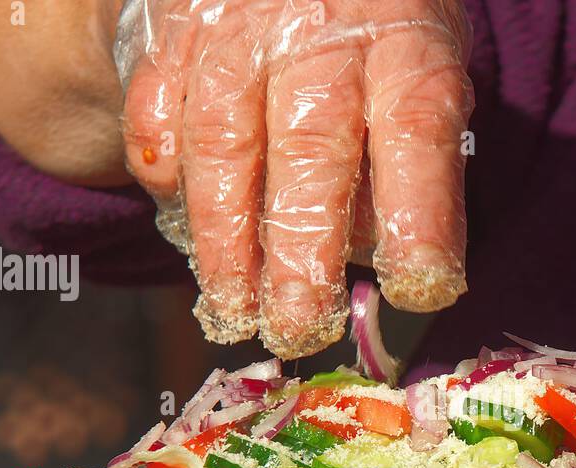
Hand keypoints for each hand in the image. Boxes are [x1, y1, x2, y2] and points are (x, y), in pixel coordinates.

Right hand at [117, 0, 474, 353]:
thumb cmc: (368, 32)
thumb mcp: (416, 63)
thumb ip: (410, 152)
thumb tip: (380, 257)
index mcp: (401, 37)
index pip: (417, 131)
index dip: (419, 215)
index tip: (420, 289)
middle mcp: (319, 32)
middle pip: (309, 149)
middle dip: (301, 252)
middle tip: (301, 330)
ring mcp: (235, 31)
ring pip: (222, 143)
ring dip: (224, 241)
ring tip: (233, 310)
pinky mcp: (169, 36)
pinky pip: (155, 112)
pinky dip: (163, 173)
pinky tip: (178, 221)